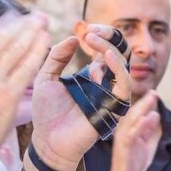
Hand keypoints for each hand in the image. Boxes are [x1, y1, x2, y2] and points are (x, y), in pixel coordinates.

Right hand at [0, 13, 50, 150]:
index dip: (4, 25)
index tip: (15, 18)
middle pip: (5, 38)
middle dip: (23, 25)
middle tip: (37, 16)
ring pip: (17, 49)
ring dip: (33, 33)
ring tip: (43, 23)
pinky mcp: (8, 94)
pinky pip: (27, 67)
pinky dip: (38, 51)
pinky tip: (47, 41)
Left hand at [27, 24, 132, 170]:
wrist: (47, 140)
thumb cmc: (47, 113)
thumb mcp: (46, 78)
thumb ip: (57, 56)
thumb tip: (73, 38)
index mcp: (92, 74)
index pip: (105, 48)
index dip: (100, 35)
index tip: (85, 29)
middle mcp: (104, 82)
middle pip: (118, 52)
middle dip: (108, 37)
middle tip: (90, 32)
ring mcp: (110, 94)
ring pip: (123, 64)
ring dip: (110, 48)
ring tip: (92, 40)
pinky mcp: (113, 108)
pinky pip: (124, 86)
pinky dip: (118, 69)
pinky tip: (105, 58)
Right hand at [108, 91, 161, 170]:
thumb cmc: (132, 161)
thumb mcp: (143, 142)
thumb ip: (147, 129)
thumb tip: (154, 114)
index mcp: (127, 128)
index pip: (135, 112)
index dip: (144, 101)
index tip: (153, 92)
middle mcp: (123, 130)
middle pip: (134, 112)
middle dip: (144, 101)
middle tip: (154, 91)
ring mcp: (122, 137)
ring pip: (132, 119)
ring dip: (142, 108)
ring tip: (152, 98)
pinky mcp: (123, 146)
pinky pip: (131, 134)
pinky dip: (139, 125)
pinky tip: (145, 117)